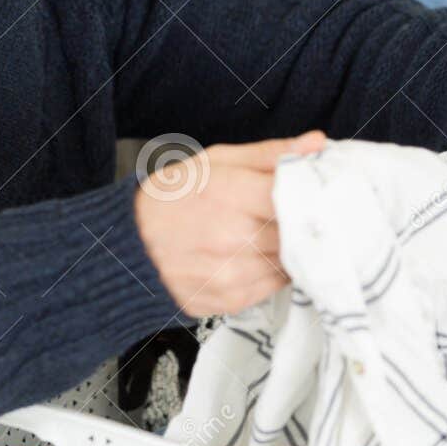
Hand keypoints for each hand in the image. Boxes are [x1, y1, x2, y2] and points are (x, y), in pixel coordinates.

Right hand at [134, 132, 325, 315]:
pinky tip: (256, 256)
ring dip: (290, 251)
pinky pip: (271, 288)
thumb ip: (271, 154)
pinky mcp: (226, 302)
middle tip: (306, 215)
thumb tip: (317, 144)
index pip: (299, 198)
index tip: (321, 193)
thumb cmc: (173, 197)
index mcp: (231, 194)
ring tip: (273, 234)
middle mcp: (231, 238)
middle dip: (305, 225)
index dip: (315, 196)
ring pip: (289, 264)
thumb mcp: (218, 161)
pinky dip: (272, 273)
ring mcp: (229, 275)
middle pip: (298, 234)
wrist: (125, 244)